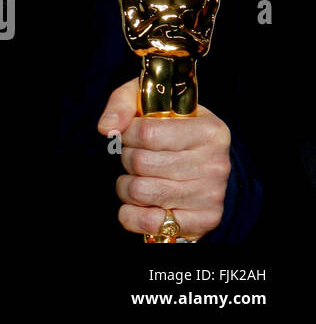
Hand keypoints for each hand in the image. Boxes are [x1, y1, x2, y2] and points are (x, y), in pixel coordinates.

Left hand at [97, 77, 231, 238]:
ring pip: (140, 192)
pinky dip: (132, 215)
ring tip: (139, 177)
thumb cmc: (170, 126)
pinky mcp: (203, 221)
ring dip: (126, 185)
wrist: (202, 160)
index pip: (146, 133)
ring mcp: (211, 195)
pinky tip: (138, 204)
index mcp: (209, 131)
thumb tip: (107, 128)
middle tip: (137, 156)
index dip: (127, 133)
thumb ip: (122, 103)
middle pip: (141, 163)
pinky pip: (150, 222)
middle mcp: (215, 164)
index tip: (132, 134)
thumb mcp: (150, 101)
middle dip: (127, 158)